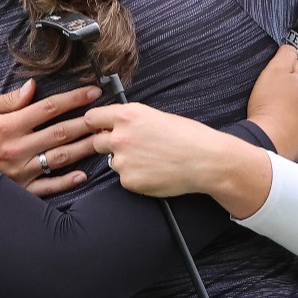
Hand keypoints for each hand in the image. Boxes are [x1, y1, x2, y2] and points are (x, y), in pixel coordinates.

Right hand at [0, 78, 103, 197]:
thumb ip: (7, 100)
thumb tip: (32, 88)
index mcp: (8, 126)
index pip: (48, 108)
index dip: (73, 99)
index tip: (93, 92)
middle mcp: (17, 148)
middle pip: (60, 132)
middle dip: (87, 122)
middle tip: (107, 116)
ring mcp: (20, 171)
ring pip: (60, 158)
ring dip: (84, 149)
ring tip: (103, 141)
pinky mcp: (19, 189)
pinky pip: (48, 187)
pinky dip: (66, 182)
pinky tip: (83, 175)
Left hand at [85, 103, 244, 201]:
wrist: (205, 160)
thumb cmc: (187, 136)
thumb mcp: (156, 116)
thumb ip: (131, 120)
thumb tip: (115, 125)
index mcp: (126, 115)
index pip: (91, 118)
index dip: (96, 124)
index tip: (100, 128)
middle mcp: (119, 137)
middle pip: (96, 141)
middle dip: (109, 144)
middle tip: (132, 147)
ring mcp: (122, 161)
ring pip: (113, 161)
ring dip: (125, 161)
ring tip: (151, 160)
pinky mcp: (128, 181)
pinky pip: (124, 178)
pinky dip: (136, 176)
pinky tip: (155, 172)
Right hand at [246, 45, 297, 160]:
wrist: (269, 139)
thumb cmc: (269, 105)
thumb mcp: (274, 71)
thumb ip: (285, 55)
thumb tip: (291, 48)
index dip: (283, 70)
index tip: (272, 79)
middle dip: (290, 88)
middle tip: (271, 95)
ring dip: (293, 106)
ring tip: (275, 111)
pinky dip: (293, 124)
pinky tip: (280, 124)